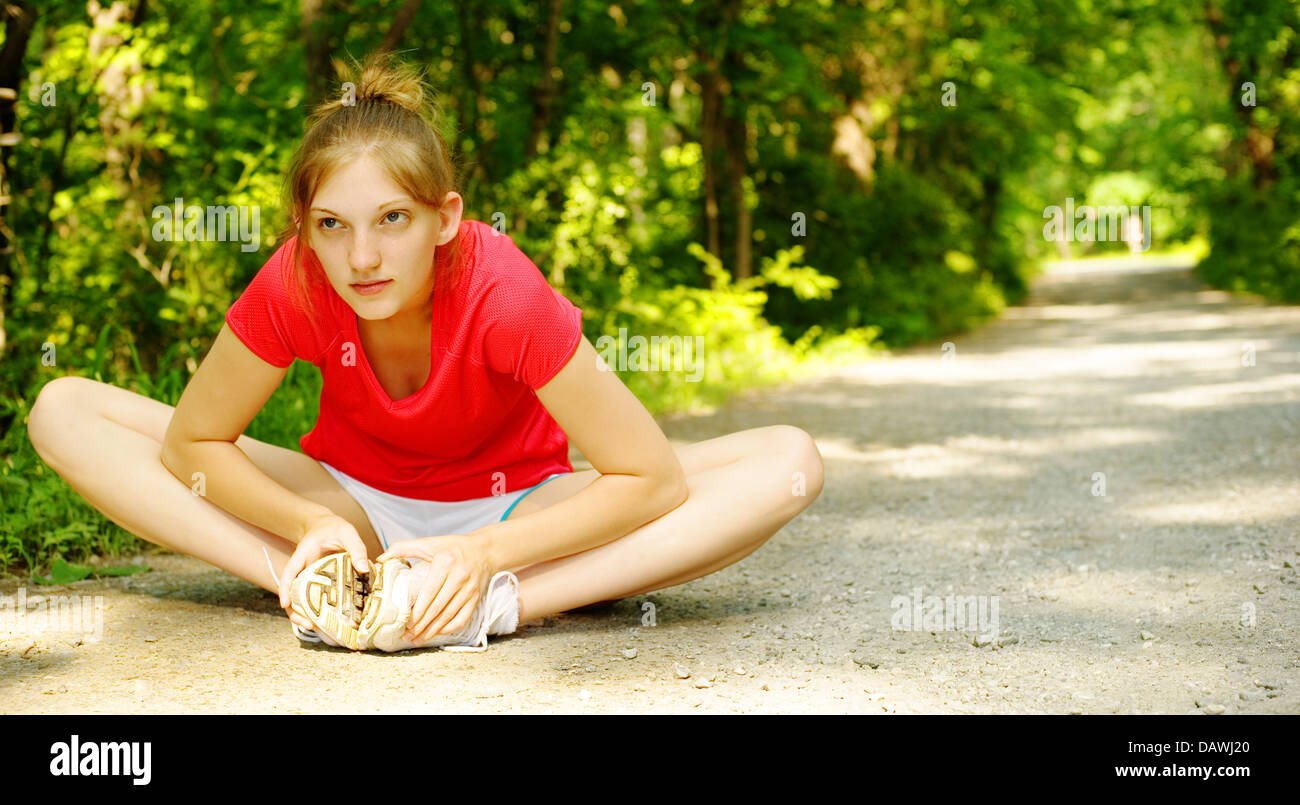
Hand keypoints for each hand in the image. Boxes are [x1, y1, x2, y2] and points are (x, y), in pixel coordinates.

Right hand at [278, 513, 370, 631]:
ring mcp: (308, 576)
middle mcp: (302, 568)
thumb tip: (364, 569)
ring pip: (299, 598)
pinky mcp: (316, 582)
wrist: (327, 525)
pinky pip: (313, 596)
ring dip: (304, 613)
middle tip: (308, 624)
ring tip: (317, 628)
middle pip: (291, 592)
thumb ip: (357, 548)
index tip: (285, 604)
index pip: (289, 572)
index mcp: (303, 555)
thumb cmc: (335, 527)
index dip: (284, 588)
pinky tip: (328, 619)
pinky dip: (317, 609)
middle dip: (294, 611)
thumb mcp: (347, 532)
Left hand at [376, 535, 493, 644]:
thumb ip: (404, 547)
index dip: (417, 610)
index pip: (429, 593)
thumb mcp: (429, 542)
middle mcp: (459, 577)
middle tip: (407, 635)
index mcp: (445, 563)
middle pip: (437, 608)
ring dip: (432, 630)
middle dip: (421, 625)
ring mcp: (469, 590)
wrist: (484, 550)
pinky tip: (437, 632)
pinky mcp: (476, 598)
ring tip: (418, 638)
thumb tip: (381, 558)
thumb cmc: (454, 547)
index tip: (405, 621)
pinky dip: (449, 628)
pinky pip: (462, 618)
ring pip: (448, 616)